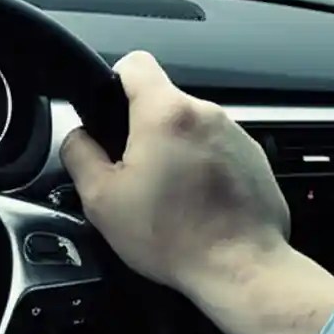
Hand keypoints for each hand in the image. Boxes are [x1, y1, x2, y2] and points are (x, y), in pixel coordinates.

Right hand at [61, 50, 289, 291]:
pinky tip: (194, 203)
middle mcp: (206, 114)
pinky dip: (201, 167)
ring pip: (188, 126)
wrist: (241, 271)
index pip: (135, 63)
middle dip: (142, 129)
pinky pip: (215, 148)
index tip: (111, 114)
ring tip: (167, 194)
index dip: (114, 83)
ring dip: (174, 149)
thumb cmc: (174, 237)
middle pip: (161, 100)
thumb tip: (79, 137)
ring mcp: (236, 135)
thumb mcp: (100, 198)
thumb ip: (78, 153)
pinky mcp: (255, 158)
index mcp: (165, 113)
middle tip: (133, 173)